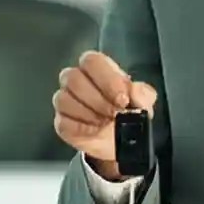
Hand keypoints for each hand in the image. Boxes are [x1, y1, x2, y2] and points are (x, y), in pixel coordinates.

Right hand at [53, 50, 157, 180]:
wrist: (118, 143)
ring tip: (104, 122)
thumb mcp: (143, 103)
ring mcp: (66, 99)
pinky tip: (94, 131)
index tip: (122, 99)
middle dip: (98, 100)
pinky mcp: (61, 121)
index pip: (92, 60)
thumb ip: (142, 94)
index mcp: (99, 68)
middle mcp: (78, 79)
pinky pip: (63, 122)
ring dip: (89, 115)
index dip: (106, 79)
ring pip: (64, 99)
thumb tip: (135, 90)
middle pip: (74, 78)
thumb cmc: (127, 115)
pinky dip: (81, 129)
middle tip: (114, 114)